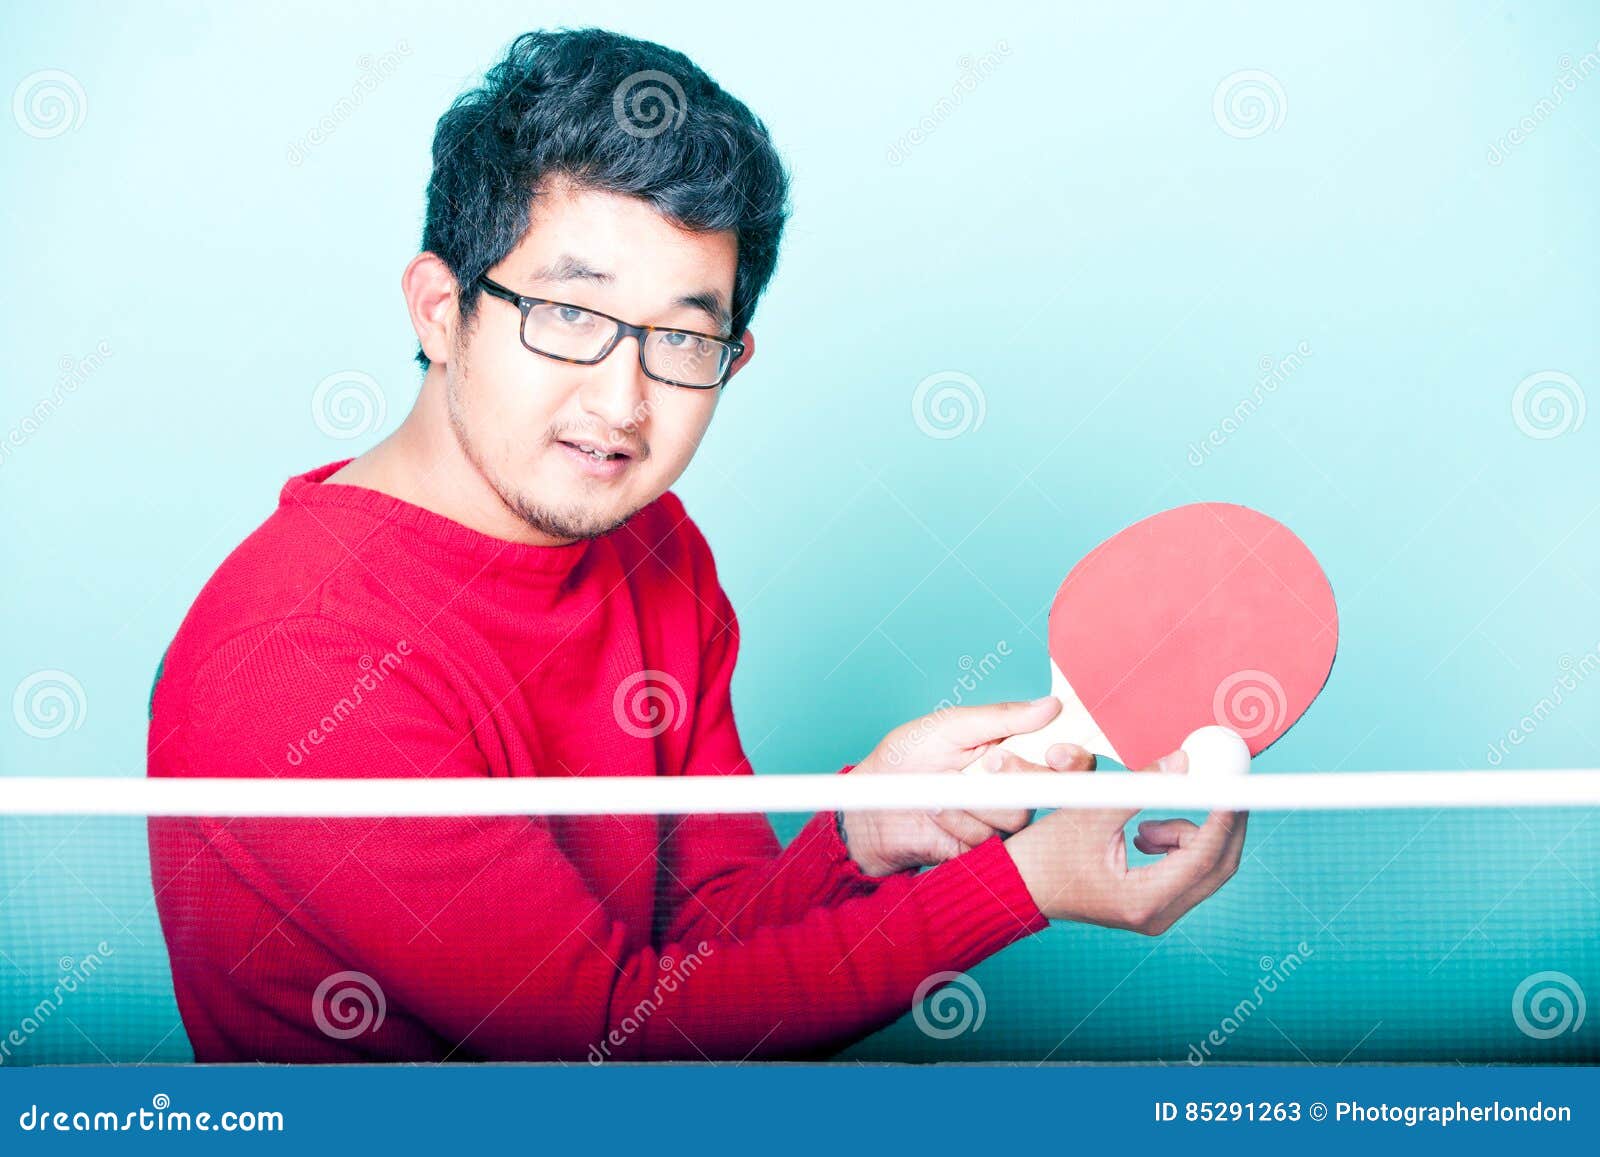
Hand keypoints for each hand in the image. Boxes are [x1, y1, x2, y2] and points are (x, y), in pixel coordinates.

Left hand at [841, 696, 1092, 876]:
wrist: (868, 806)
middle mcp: (1012, 789)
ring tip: (941, 787)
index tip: (1058, 754)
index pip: (1063, 761)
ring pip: (1016, 817)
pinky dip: (958, 823)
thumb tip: (1049, 706)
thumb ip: (1000, 718)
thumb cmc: (904, 758)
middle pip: (1049, 791)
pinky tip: (935, 812)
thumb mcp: (949, 726)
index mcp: (1012, 754)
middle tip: (991, 764)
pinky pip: (988, 842)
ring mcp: (996, 823)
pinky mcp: (979, 851)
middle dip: (1021, 777)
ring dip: (976, 801)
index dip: (1072, 760)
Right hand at [1003, 748, 1247, 934]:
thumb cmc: (1047, 853)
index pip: (1205, 855)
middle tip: (1219, 784)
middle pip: (1219, 865)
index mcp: (1143, 899)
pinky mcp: (1154, 908)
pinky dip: (1178, 845)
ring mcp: (1158, 915)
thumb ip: (1141, 787)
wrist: (1019, 884)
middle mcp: (1158, 915)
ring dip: (1189, 833)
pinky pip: (1188, 871)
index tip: (1233, 783)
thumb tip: (1183, 763)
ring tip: (1143, 825)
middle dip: (1222, 822)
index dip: (1224, 816)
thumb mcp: (1092, 811)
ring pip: (1206, 867)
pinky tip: (1141, 835)